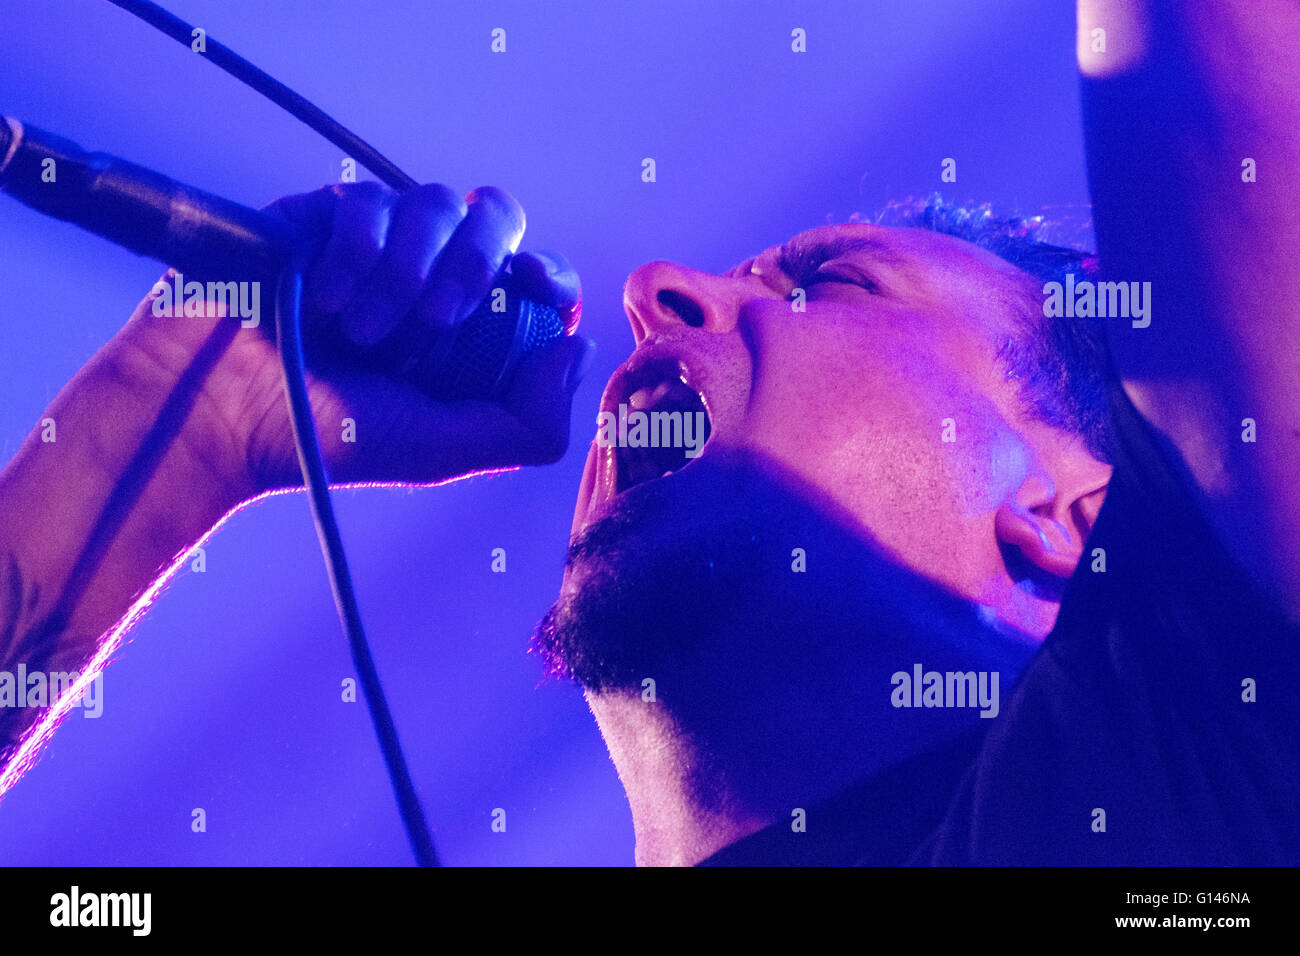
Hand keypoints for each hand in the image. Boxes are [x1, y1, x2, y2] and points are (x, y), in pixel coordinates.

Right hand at [113, 181, 593, 499]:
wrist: (223, 415)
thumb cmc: (332, 437)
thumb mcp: (445, 450)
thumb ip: (529, 421)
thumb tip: (578, 345)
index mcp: (474, 326)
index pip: (538, 272)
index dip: (550, 271)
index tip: (534, 286)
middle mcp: (434, 272)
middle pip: (496, 214)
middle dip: (475, 259)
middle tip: (435, 320)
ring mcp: (380, 240)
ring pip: (433, 199)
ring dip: (406, 270)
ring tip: (364, 332)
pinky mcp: (323, 215)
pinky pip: (366, 201)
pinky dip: (355, 254)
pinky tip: (326, 300)